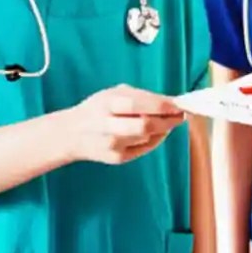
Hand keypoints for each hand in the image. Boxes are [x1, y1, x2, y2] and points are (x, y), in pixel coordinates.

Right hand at [64, 85, 186, 164]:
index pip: (138, 105)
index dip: (161, 106)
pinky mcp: (116, 158)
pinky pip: (144, 149)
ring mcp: (111, 145)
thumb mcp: (113, 94)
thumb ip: (142, 96)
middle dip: (167, 121)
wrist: (71, 134)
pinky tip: (156, 133)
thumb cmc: (98, 109)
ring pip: (147, 138)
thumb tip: (172, 101)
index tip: (178, 105)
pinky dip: (154, 140)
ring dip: (163, 129)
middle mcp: (106, 126)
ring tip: (168, 122)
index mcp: (106, 104)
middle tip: (180, 116)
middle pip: (144, 126)